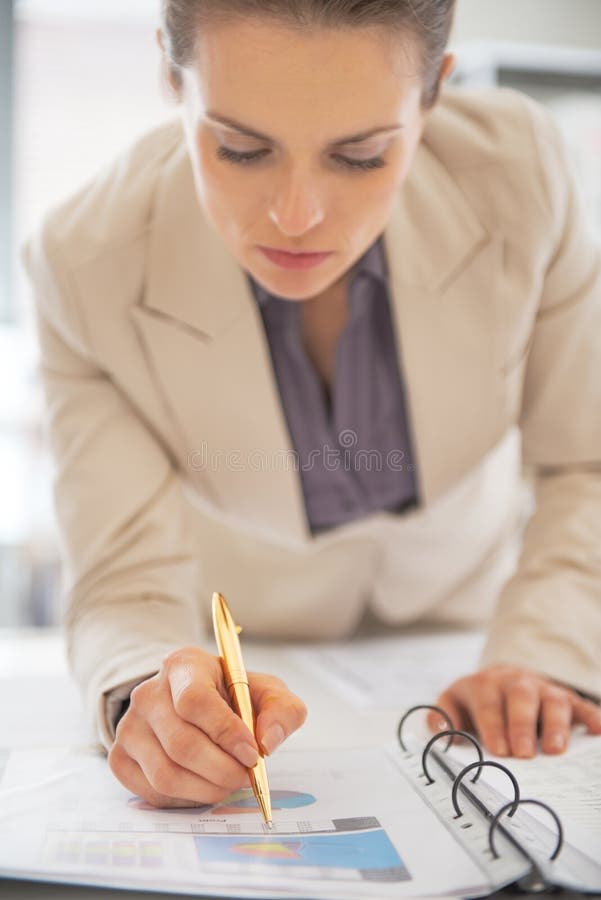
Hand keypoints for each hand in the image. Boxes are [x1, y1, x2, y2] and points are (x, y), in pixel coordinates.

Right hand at [108, 646, 306, 807]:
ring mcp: (129, 727)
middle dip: (222, 770)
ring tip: (228, 782)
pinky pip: (153, 792)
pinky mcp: (120, 758)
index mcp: (183, 665)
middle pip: (181, 744)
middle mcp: (148, 693)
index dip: (226, 733)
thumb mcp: (266, 692)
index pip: (195, 701)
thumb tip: (267, 741)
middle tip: (246, 776)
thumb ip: (282, 710)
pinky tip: (203, 785)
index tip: (253, 753)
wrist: (193, 705)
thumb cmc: (233, 697)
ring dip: (207, 789)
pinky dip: (185, 798)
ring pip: (166, 773)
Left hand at [428, 665, 600, 757]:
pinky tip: (598, 731)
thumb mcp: (453, 701)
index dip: (492, 725)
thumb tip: (440, 730)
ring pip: (552, 699)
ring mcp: (542, 688)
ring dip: (554, 723)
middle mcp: (515, 682)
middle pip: (521, 697)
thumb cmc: (476, 701)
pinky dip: (591, 716)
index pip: (488, 703)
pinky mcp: (565, 697)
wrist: (502, 679)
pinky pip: (580, 704)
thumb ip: (443, 715)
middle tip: (523, 753)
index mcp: (484, 684)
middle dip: (522, 725)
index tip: (497, 749)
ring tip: (555, 750)